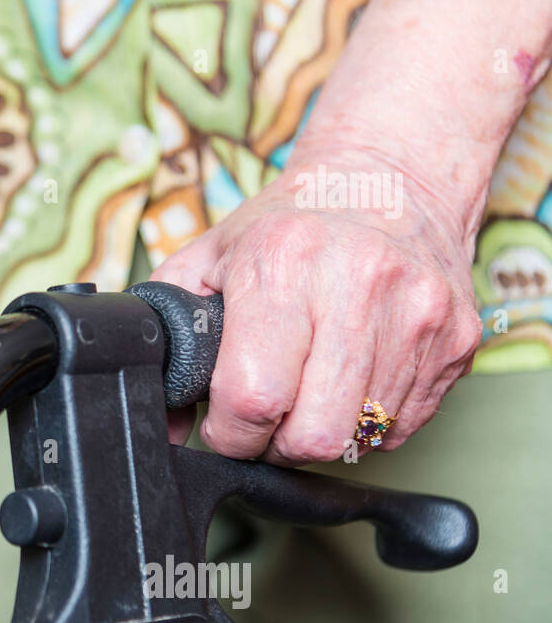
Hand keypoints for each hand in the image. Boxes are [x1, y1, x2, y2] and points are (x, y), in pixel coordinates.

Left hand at [153, 155, 483, 465]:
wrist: (392, 177)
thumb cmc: (290, 223)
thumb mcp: (210, 257)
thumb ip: (169, 334)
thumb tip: (165, 420)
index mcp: (283, 262)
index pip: (253, 397)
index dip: (230, 431)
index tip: (225, 423)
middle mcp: (357, 286)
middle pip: (314, 436)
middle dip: (277, 446)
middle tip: (265, 420)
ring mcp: (417, 315)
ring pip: (360, 439)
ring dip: (321, 434)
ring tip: (304, 393)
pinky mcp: (457, 340)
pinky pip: (403, 426)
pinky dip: (367, 422)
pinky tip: (348, 381)